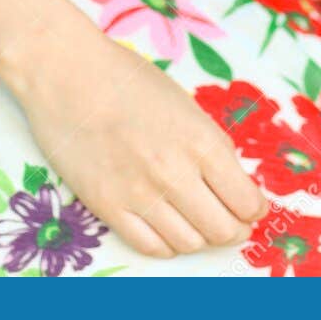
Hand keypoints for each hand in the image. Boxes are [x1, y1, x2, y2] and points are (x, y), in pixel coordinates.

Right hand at [1, 23, 269, 258]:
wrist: (67, 73)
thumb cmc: (127, 79)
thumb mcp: (184, 104)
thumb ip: (210, 145)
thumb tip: (232, 184)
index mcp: (199, 140)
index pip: (245, 200)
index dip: (254, 209)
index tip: (250, 207)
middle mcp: (173, 173)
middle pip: (222, 230)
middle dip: (234, 229)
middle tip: (232, 221)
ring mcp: (139, 194)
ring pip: (189, 244)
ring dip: (201, 237)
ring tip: (197, 220)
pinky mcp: (107, 207)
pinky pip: (151, 247)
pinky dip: (168, 244)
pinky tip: (168, 226)